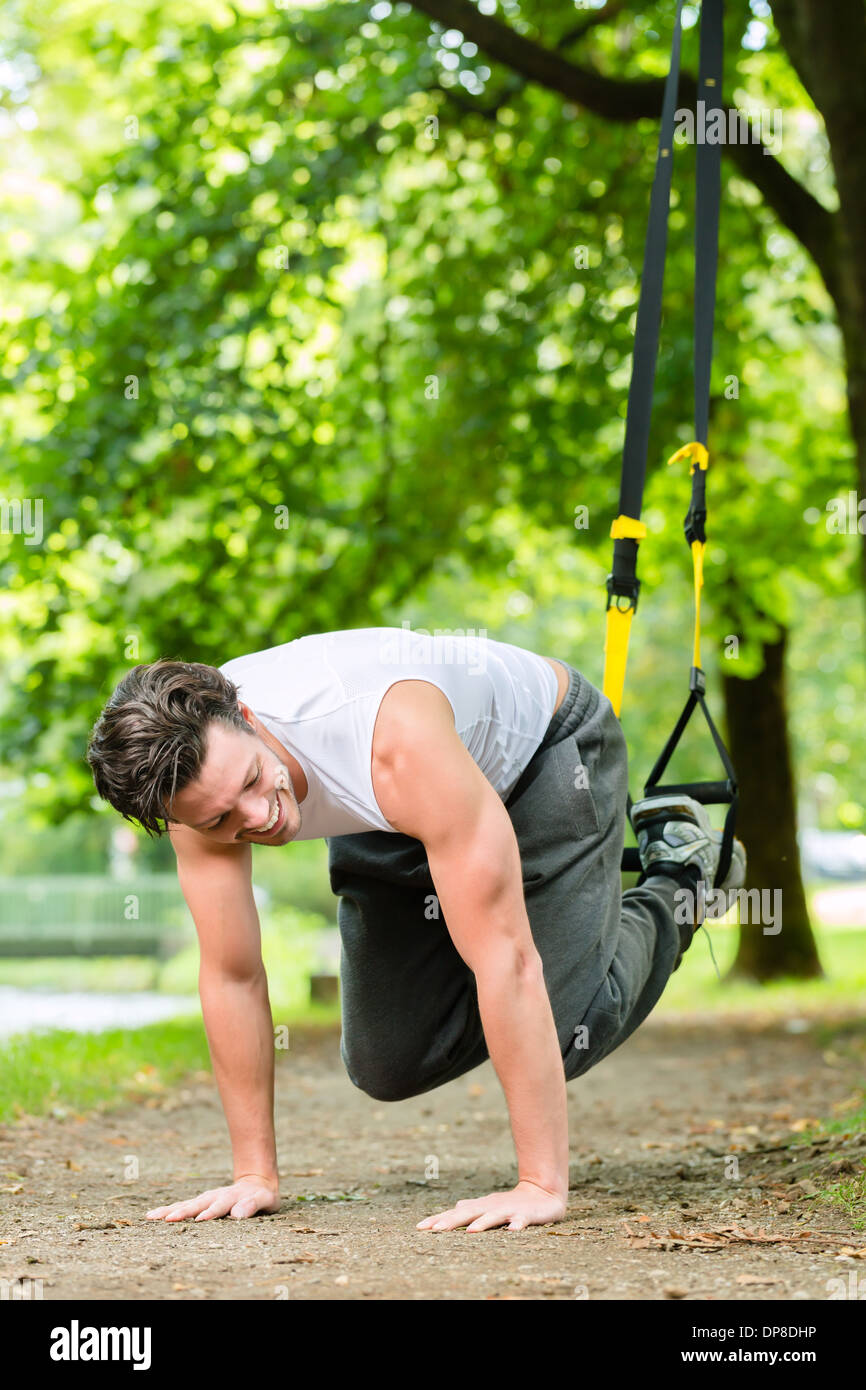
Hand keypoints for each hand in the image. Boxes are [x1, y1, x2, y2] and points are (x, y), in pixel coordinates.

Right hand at [145, 1173, 279, 1222]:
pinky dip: (167, 1210)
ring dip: (170, 1210)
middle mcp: (215, 1196)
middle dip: (183, 1212)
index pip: (220, 1206)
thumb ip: (252, 1205)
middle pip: (198, 1204)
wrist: (255, 1183)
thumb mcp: (265, 1200)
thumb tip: (238, 1214)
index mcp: (231, 1197)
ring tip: (152, 1217)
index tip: (200, 1219)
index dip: (211, 1212)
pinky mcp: (199, 1203)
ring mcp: (205, 1199)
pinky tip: (152, 1216)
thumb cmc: (262, 1196)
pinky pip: (182, 1206)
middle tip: (168, 1219)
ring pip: (186, 1204)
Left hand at [416, 1179, 566, 1232]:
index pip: (455, 1214)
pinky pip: (522, 1221)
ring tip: (470, 1231)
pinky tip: (513, 1231)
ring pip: (493, 1217)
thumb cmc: (511, 1203)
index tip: (420, 1227)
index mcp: (481, 1207)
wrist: (543, 1192)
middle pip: (469, 1214)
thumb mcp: (489, 1206)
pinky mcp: (526, 1215)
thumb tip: (454, 1207)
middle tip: (435, 1230)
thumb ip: (472, 1208)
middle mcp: (491, 1207)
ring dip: (483, 1223)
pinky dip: (517, 1225)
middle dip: (452, 1222)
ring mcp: (508, 1210)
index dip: (438, 1219)